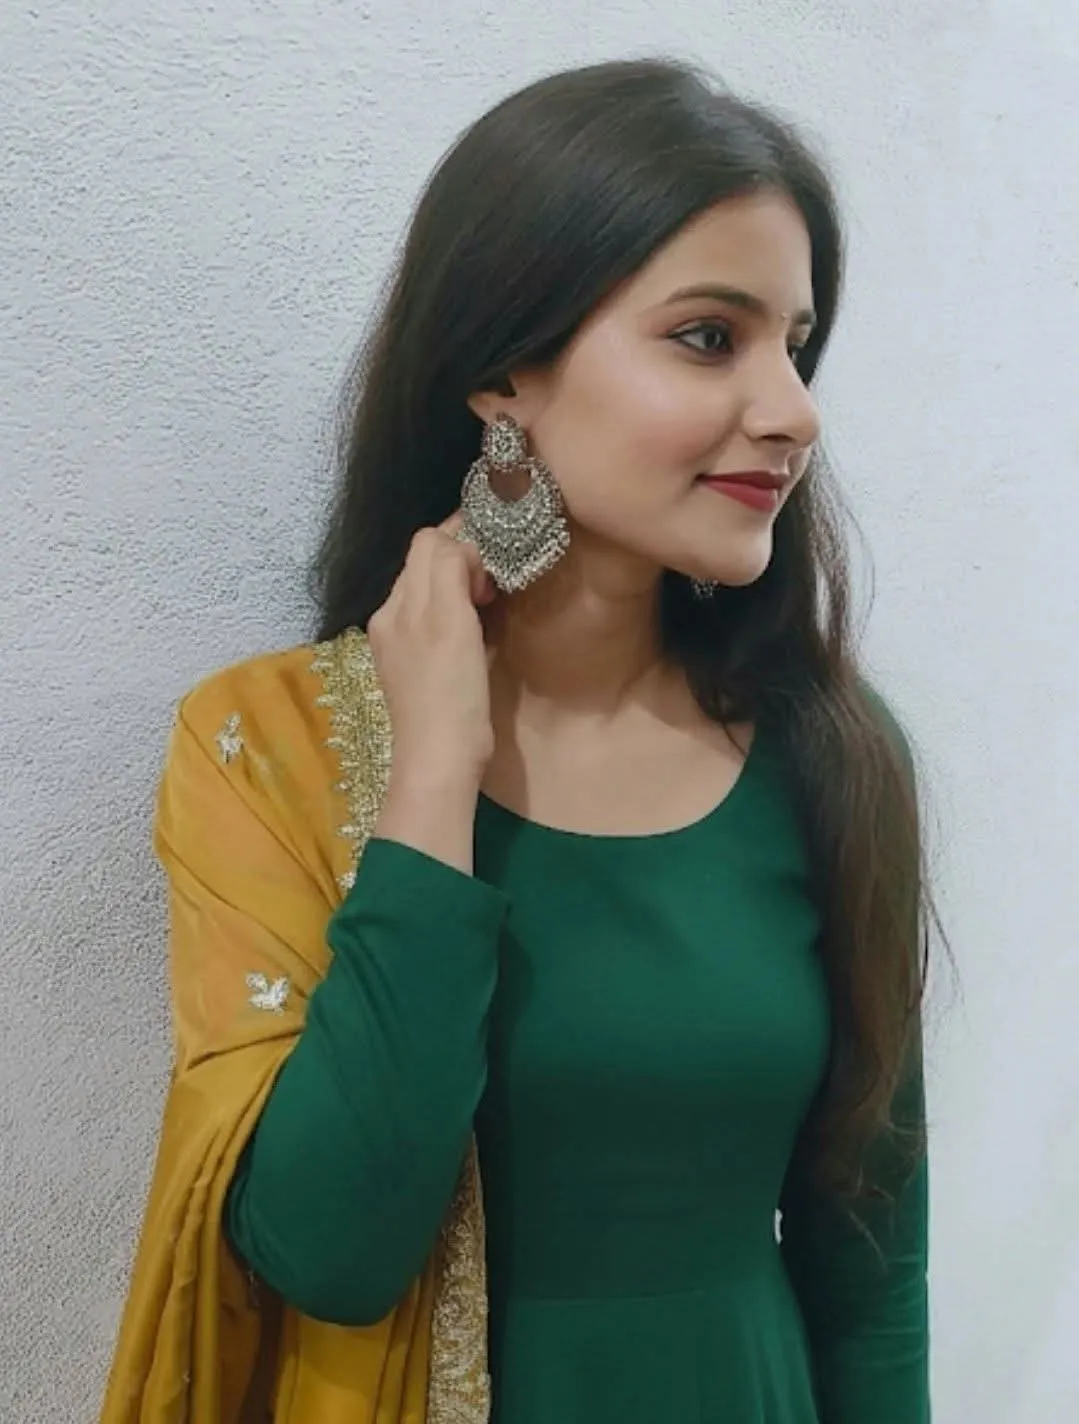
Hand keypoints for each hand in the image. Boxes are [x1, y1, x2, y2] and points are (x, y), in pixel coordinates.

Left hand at [367, 514, 496, 789]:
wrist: (440, 760)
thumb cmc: (451, 691)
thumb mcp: (451, 620)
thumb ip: (448, 569)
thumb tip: (461, 546)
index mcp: (397, 603)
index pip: (427, 542)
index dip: (463, 539)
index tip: (497, 556)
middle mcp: (392, 617)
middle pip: (425, 564)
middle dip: (462, 559)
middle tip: (497, 580)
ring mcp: (400, 644)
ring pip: (430, 591)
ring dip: (460, 585)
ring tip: (491, 601)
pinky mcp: (414, 668)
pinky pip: (433, 621)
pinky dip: (456, 612)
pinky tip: (478, 630)